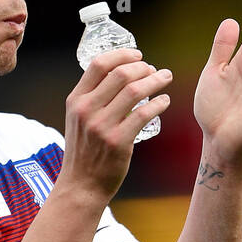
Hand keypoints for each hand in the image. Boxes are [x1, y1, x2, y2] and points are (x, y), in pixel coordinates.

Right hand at [60, 47, 173, 204]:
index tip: (138, 55)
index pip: (99, 64)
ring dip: (155, 80)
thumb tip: (123, 73)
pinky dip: (158, 104)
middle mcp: (86, 110)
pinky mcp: (118, 142)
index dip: (122, 55)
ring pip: (134, 91)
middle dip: (143, 67)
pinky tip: (164, 101)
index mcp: (76, 100)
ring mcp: (102, 126)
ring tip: (165, 78)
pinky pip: (144, 114)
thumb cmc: (85, 151)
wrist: (82, 186)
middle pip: (120, 74)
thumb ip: (93, 97)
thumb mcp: (79, 120)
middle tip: (155, 70)